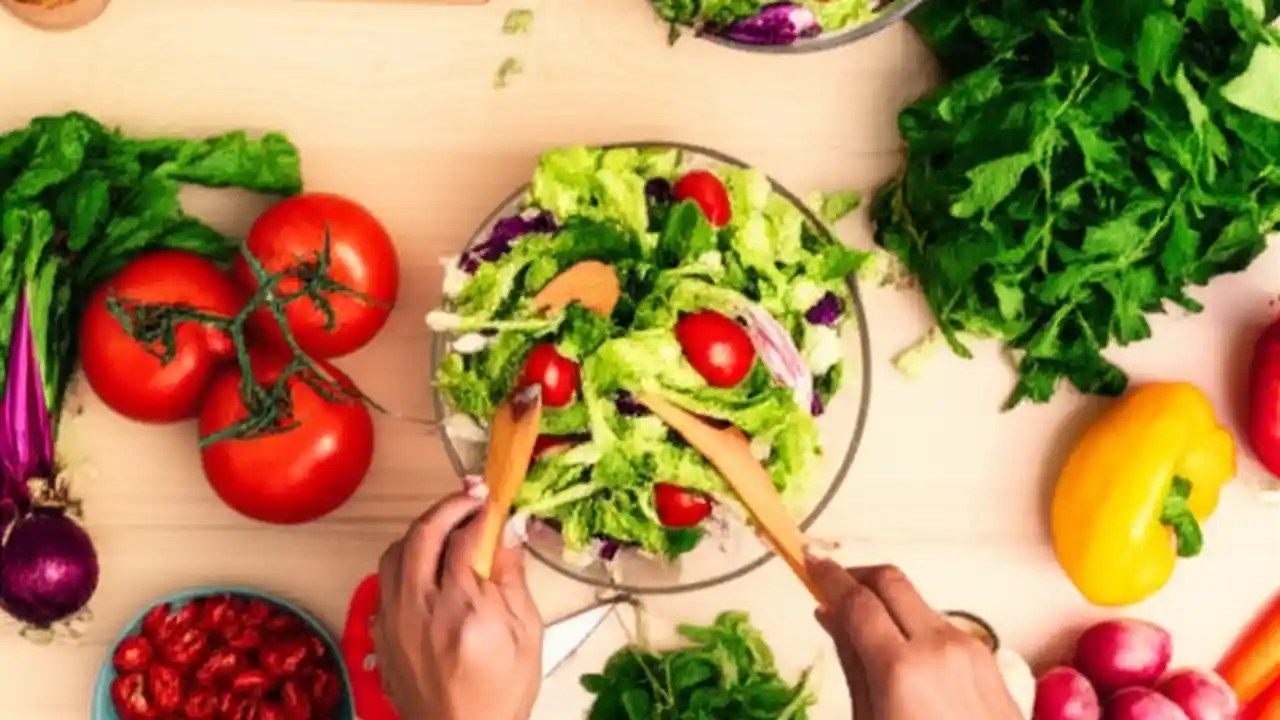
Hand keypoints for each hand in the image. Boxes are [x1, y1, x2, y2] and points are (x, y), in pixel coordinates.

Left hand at [374, 491, 542, 719]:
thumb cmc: (502, 692)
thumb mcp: (526, 634)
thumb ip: (512, 577)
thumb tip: (507, 529)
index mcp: (463, 610)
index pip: (466, 540)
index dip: (480, 511)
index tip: (492, 499)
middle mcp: (419, 610)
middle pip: (421, 535)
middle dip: (447, 507)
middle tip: (470, 497)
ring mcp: (392, 622)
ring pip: (394, 554)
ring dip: (420, 532)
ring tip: (446, 529)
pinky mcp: (379, 634)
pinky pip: (384, 583)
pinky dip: (405, 564)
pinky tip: (427, 569)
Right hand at [807, 558, 1021, 719]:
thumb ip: (852, 664)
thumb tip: (830, 615)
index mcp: (901, 668)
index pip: (857, 600)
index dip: (828, 575)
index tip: (808, 559)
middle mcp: (939, 646)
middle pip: (891, 580)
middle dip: (857, 575)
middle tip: (830, 585)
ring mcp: (970, 649)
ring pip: (917, 601)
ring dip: (887, 603)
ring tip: (863, 630)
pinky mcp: (989, 659)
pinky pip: (942, 626)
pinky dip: (914, 625)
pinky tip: (901, 653)